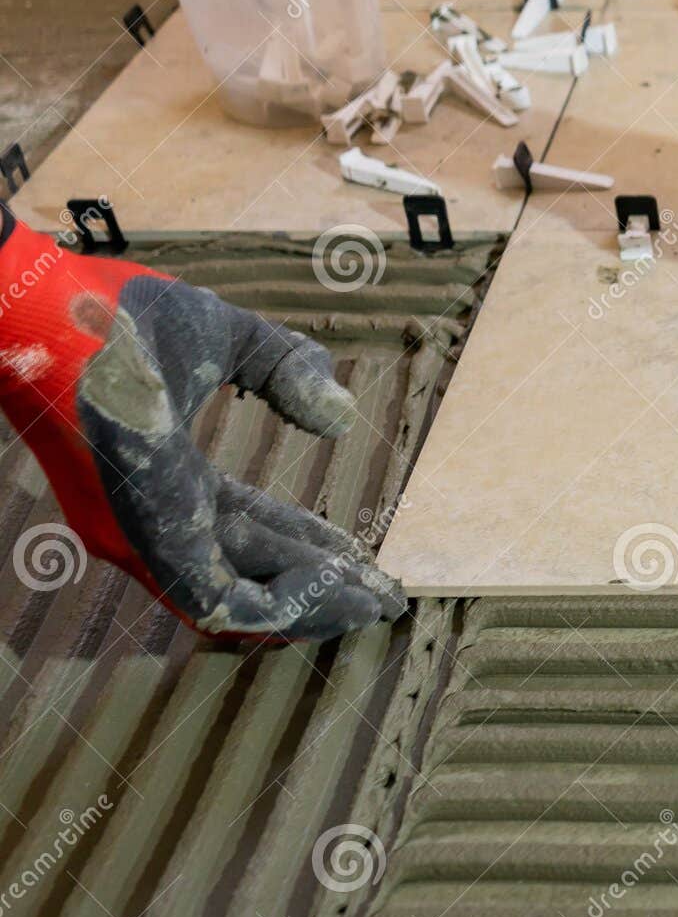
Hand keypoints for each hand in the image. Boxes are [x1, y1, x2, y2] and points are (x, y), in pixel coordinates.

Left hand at [0, 205, 404, 640]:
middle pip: (253, 578)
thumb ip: (288, 369)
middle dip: (326, 592)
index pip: (249, 533)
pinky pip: (219, 600)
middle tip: (386, 601)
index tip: (363, 557)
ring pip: (239, 605)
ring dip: (312, 609)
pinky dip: (279, 604)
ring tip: (373, 604)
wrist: (51, 306)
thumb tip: (338, 418)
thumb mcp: (229, 336)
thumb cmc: (116, 312)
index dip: (311, 548)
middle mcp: (151, 524)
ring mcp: (145, 537)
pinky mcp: (146, 541)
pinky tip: (333, 589)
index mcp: (164, 479)